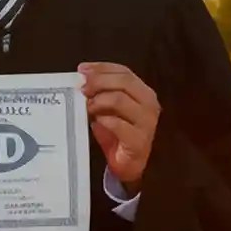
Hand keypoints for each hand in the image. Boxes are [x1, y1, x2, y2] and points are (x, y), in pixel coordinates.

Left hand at [79, 62, 159, 193]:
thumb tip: (81, 74)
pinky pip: (118, 125)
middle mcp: (148, 103)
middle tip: (81, 88)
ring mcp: (147, 122)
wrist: (128, 163)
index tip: (81, 70)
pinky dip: (104, 120)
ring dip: (98, 101)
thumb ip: (99, 90)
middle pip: (123, 81)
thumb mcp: (107, 106)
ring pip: (119, 100)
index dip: (101, 68)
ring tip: (87, 107)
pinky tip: (96, 122)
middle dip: (98, 81)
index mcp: (142, 91)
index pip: (123, 71)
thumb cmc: (117, 132)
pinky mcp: (139, 141)